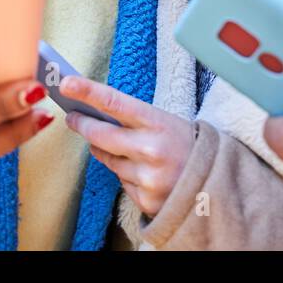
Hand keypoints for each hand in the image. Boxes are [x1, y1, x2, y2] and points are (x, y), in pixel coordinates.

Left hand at [61, 76, 195, 216]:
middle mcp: (151, 150)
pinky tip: (144, 172)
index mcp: (159, 123)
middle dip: (82, 124)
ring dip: (108, 152)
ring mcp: (147, 177)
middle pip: (100, 134)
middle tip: (73, 117)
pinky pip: (121, 182)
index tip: (66, 83)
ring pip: (108, 160)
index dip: (87, 91)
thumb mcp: (166, 122)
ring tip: (126, 147)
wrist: (217, 183)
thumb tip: (93, 114)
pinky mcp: (145, 199)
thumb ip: (133, 119)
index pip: (115, 102)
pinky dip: (127, 175)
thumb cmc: (187, 145)